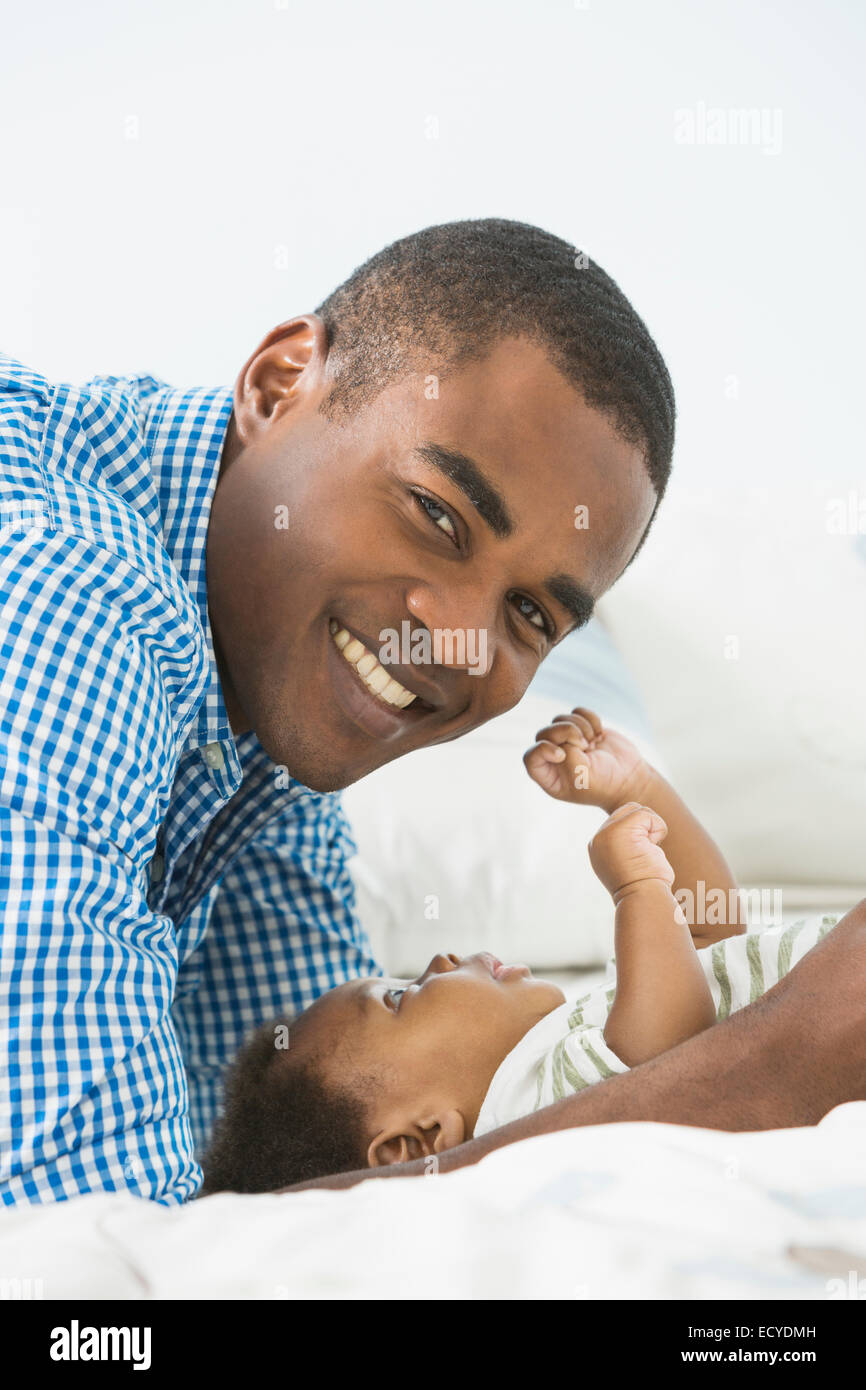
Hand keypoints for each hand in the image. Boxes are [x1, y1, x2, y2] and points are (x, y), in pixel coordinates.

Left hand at [523, 707, 651, 810]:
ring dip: (579, 726)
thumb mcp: (581, 776)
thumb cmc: (604, 784)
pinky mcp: (584, 729)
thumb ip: (566, 754)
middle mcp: (555, 757)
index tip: (561, 754)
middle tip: (584, 744)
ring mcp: (569, 741)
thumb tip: (566, 732)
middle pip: (544, 733)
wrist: (631, 779)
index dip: (542, 749)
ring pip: (560, 719)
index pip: (530, 757)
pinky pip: (577, 712)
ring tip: (592, 741)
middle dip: (564, 732)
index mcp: (549, 776)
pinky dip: (590, 718)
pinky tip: (599, 733)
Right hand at [588, 802, 675, 898]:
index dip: (638, 833)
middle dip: (645, 828)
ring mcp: (607, 832)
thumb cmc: (643, 886)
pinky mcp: (621, 829)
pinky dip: (658, 829)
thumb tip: (642, 828)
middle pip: (629, 810)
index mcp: (598, 846)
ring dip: (652, 830)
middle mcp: (598, 838)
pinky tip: (651, 849)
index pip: (620, 820)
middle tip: (645, 853)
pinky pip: (647, 815)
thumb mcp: (628, 862)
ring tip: (646, 852)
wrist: (643, 899)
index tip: (639, 857)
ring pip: (638, 810)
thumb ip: (625, 843)